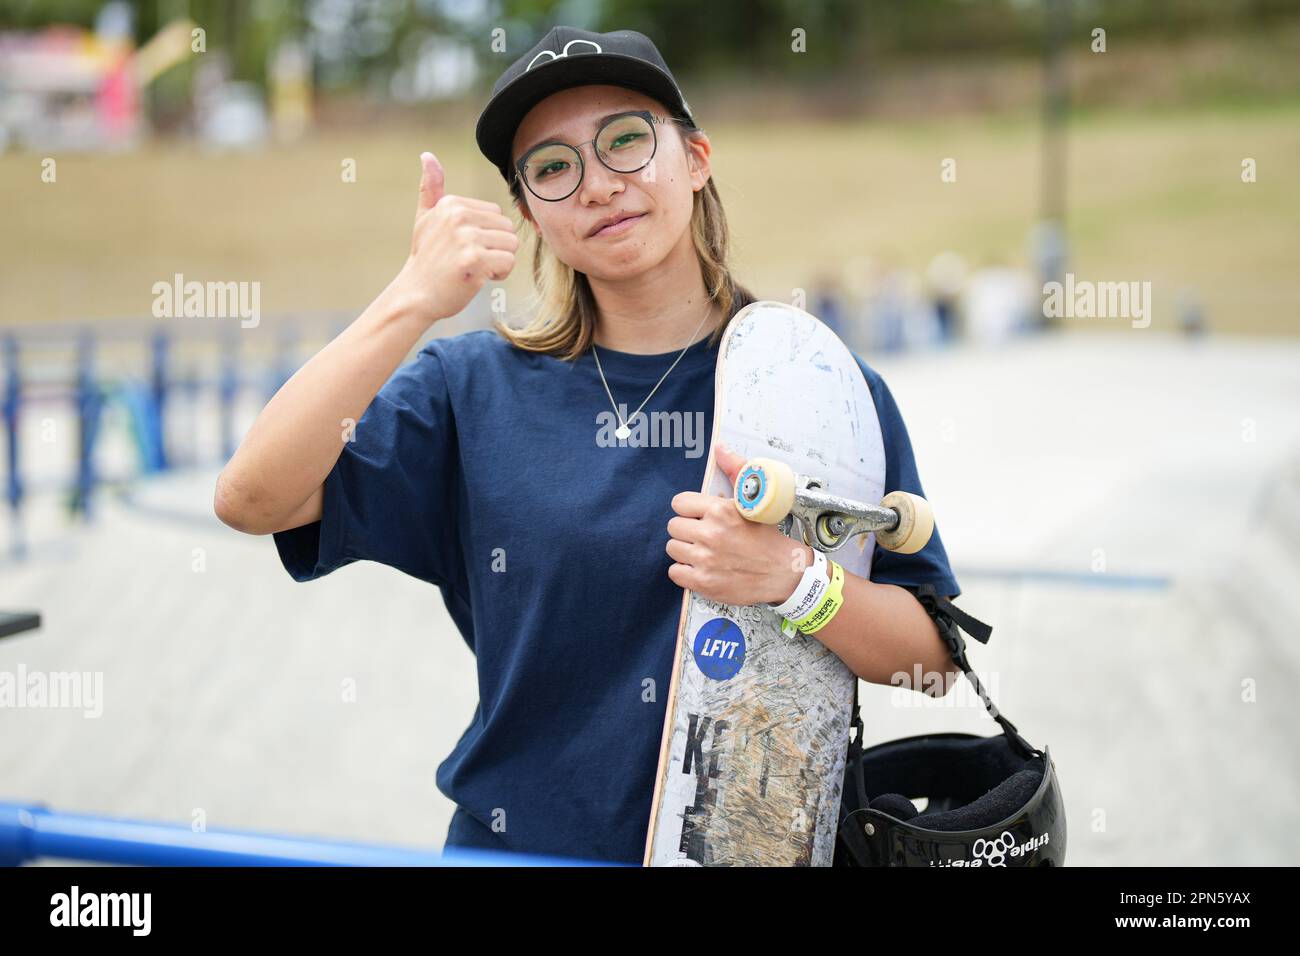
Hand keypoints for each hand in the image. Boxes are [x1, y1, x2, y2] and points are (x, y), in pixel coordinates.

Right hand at [393, 152, 518, 324]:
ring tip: (474, 269)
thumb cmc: (426, 259)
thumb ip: (431, 188)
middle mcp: (458, 216)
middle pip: (508, 229)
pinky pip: (509, 262)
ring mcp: (466, 237)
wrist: (415, 295)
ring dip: (499, 262)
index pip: (496, 214)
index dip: (487, 235)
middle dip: (496, 248)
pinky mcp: (474, 260)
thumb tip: (427, 155)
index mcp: (452, 203)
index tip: (463, 247)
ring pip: (511, 246)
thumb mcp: (425, 219)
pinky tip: (478, 278)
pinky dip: (499, 275)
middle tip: (470, 260)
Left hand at [666, 442, 811, 606]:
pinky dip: (685, 571)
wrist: (783, 572)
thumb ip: (735, 470)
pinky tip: (701, 567)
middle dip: (686, 529)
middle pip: (673, 526)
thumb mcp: (754, 499)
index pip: (679, 503)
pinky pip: (675, 572)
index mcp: (720, 510)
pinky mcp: (703, 582)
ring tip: (703, 551)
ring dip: (684, 550)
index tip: (699, 516)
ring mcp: (705, 559)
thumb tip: (720, 447)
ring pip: (672, 548)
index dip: (689, 510)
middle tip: (703, 535)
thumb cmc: (767, 536)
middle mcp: (711, 534)